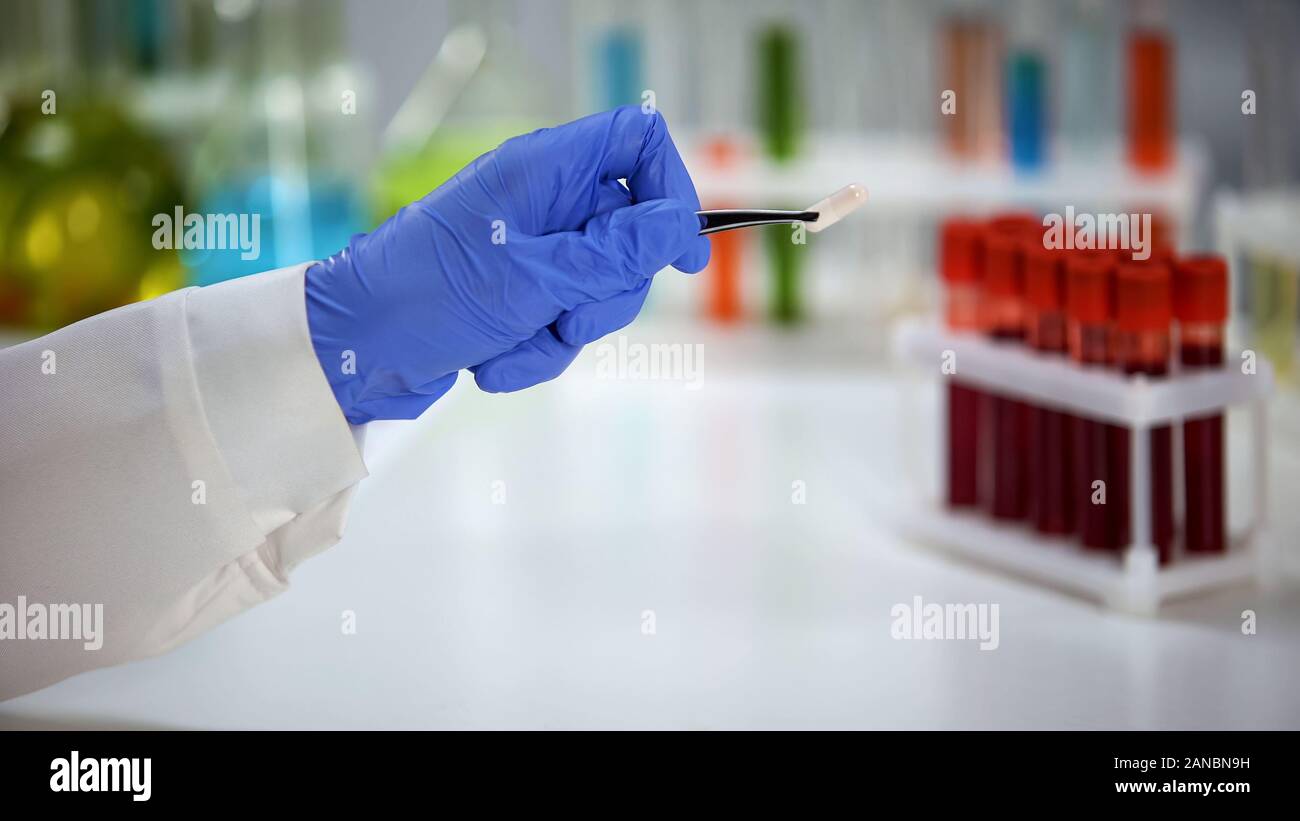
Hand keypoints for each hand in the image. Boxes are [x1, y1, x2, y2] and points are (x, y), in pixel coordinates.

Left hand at [305, 105, 709, 423]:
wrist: (353, 350)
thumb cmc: (425, 295)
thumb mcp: (532, 278)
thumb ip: (614, 253)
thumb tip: (679, 226)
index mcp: (543, 169)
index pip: (636, 141)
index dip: (671, 188)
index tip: (682, 254)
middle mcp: (542, 201)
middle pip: (628, 233)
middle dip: (606, 293)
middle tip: (567, 319)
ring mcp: (530, 249)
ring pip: (598, 291)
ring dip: (562, 334)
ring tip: (511, 343)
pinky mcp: (518, 295)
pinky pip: (562, 324)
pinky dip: (534, 352)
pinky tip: (488, 361)